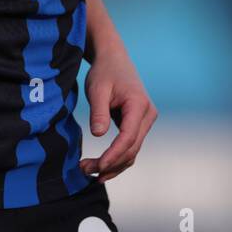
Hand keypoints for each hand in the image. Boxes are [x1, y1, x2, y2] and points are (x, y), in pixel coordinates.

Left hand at [79, 49, 156, 183]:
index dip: (114, 154)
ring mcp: (145, 121)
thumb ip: (98, 112)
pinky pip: (130, 146)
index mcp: (139, 105)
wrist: (113, 59)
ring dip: (113, 165)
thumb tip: (98, 135)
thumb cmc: (104, 72)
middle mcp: (147, 115)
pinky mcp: (138, 124)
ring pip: (132, 151)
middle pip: (131, 148)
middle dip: (110, 164)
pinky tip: (101, 168)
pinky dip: (117, 158)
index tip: (98, 166)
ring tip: (89, 172)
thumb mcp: (97, 89)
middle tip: (84, 170)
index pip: (128, 137)